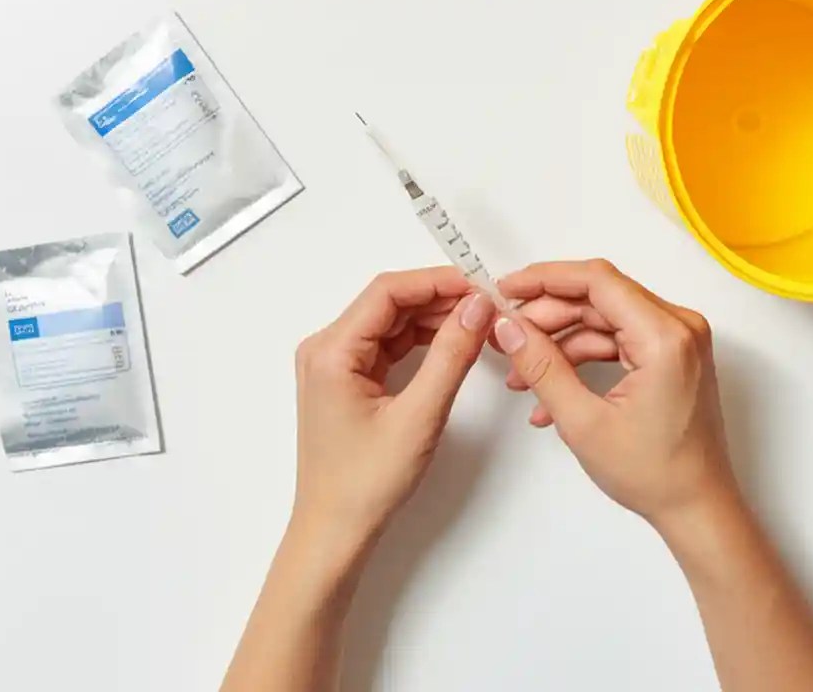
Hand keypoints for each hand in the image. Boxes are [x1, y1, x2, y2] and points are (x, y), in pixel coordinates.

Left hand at [292, 267, 496, 546]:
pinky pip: (387, 346)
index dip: (436, 282)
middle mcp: (325, 350)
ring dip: (432, 319)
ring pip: (390, 323)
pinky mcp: (346, 381)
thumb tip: (476, 308)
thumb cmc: (365, 484)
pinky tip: (451, 343)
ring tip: (477, 323)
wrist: (335, 530)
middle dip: (438, 298)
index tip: (479, 286)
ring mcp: (334, 365)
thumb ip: (451, 356)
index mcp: (331, 351)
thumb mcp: (419, 416)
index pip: (388, 292)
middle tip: (487, 305)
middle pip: (388, 302)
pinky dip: (420, 341)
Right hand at [492, 260, 731, 524]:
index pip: (597, 280)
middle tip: (507, 336)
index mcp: (666, 337)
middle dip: (547, 317)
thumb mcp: (583, 422)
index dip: (545, 279)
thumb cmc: (657, 474)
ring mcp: (679, 340)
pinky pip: (619, 340)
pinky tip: (551, 393)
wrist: (697, 507)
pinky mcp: (673, 355)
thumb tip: (508, 328)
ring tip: (522, 377)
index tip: (507, 288)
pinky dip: (583, 359)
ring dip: (561, 344)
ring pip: (604, 320)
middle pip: (599, 298)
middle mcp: (680, 327)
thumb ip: (541, 367)